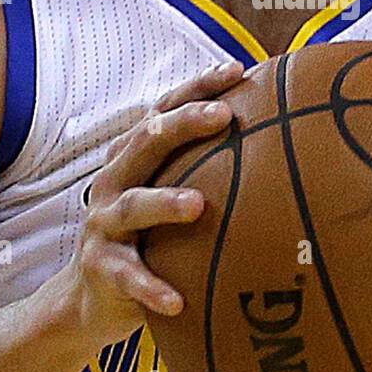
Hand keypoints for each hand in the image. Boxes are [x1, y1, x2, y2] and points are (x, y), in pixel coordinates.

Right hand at [61, 59, 244, 347]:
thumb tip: (282, 142)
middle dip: (183, 125)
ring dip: (165, 203)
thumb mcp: (168, 196)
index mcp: (133, 159)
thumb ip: (206, 170)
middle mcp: (114, 181)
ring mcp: (103, 224)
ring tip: (198, 204)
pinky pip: (128, 276)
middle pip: (147, 142)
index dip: (197, 88)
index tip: (237, 71)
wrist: (89, 297)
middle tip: (224, 116)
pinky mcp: (100, 267)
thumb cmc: (148, 237)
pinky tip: (177, 300)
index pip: (163, 111)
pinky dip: (152, 287)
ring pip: (133, 207)